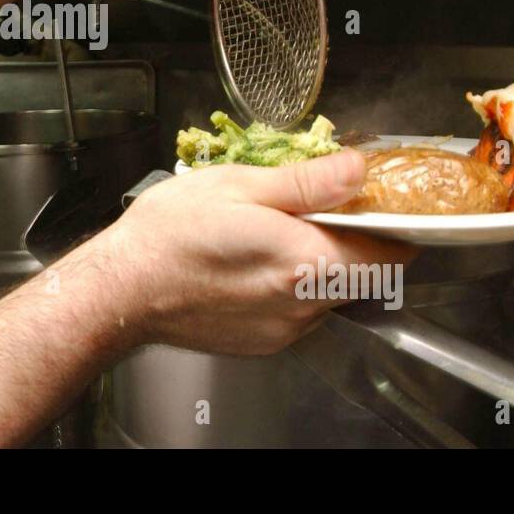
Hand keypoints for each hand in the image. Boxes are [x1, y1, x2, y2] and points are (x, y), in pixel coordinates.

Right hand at [95, 149, 417, 355]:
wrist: (122, 290)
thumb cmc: (170, 234)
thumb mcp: (239, 185)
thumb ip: (308, 182)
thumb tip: (357, 169)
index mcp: (307, 261)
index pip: (391, 253)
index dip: (391, 223)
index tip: (375, 202)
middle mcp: (305, 305)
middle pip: (363, 273)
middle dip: (351, 239)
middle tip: (314, 206)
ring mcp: (287, 330)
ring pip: (331, 292)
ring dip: (319, 263)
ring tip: (275, 232)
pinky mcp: (267, 343)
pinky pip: (300, 311)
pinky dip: (292, 286)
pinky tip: (254, 263)